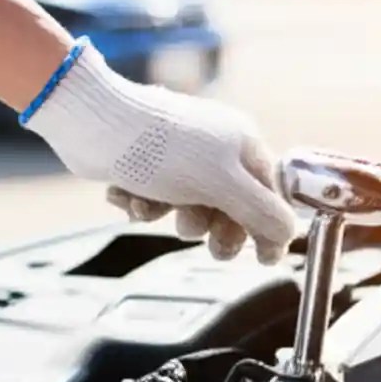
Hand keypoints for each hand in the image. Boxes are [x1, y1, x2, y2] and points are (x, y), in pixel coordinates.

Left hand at [25, 42, 295, 263]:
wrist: (92, 123)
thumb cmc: (162, 150)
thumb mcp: (223, 186)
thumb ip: (261, 213)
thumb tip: (288, 237)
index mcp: (242, 143)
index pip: (269, 194)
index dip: (267, 227)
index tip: (262, 258)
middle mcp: (215, 147)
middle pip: (232, 206)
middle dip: (216, 227)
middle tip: (212, 248)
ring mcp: (180, 156)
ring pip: (191, 206)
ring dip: (173, 216)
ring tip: (156, 207)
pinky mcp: (146, 165)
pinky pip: (157, 199)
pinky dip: (144, 204)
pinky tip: (129, 195)